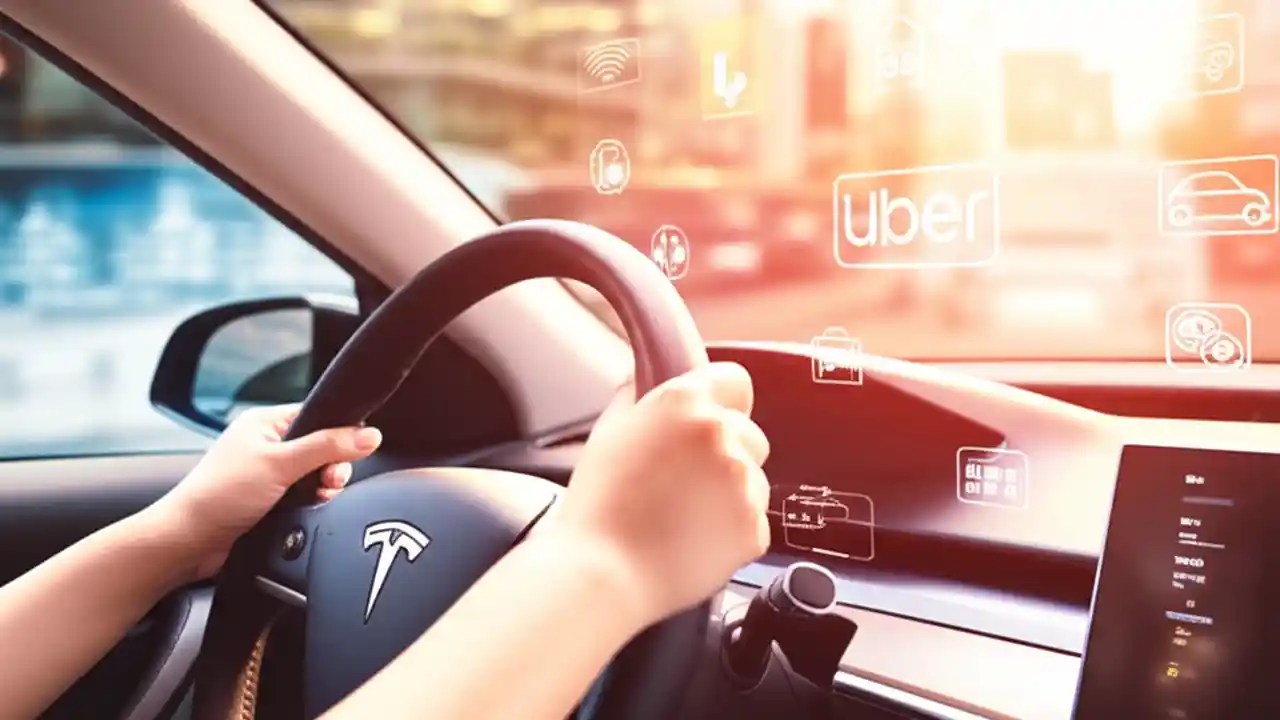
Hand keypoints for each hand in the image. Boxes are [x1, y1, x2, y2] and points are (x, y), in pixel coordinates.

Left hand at [153, 405, 382, 579]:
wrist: (189, 541)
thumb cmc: (219, 495)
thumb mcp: (281, 464)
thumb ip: (328, 447)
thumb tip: (370, 435)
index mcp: (265, 422)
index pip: (318, 415)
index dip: (338, 434)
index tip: (348, 454)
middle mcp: (267, 444)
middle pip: (322, 447)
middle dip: (331, 467)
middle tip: (328, 482)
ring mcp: (267, 473)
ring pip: (315, 475)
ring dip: (320, 489)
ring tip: (314, 499)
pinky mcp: (269, 500)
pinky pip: (304, 497)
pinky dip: (309, 504)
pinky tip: (305, 511)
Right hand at [551, 362, 770, 626]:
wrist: (603, 574)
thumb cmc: (598, 506)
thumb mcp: (609, 431)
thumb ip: (639, 395)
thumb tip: (650, 376)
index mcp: (686, 403)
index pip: (734, 380)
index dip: (721, 401)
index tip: (706, 421)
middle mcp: (723, 435)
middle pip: (748, 433)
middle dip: (725, 451)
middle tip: (684, 478)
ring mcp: (744, 483)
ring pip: (753, 478)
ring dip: (729, 492)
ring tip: (684, 515)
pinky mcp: (754, 528)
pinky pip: (752, 520)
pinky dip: (731, 530)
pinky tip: (693, 539)